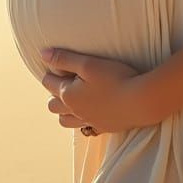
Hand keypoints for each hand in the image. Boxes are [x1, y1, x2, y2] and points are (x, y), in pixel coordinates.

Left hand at [40, 47, 157, 133]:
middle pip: (53, 105)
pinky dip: (81, 120)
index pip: (49, 83)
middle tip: (64, 80)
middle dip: (54, 93)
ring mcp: (88, 122)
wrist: (140, 102)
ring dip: (65, 110)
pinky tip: (90, 112)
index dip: (50, 71)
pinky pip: (84, 128)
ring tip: (74, 98)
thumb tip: (42, 54)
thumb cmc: (114, 79)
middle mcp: (74, 111)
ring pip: (65, 121)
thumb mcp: (88, 64)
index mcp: (68, 95)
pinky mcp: (103, 128)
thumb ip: (65, 59)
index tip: (55, 64)